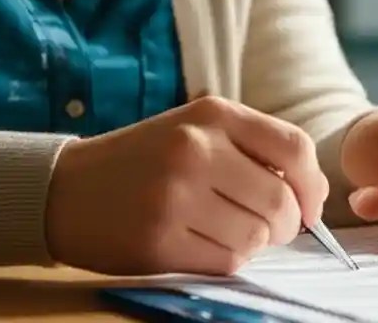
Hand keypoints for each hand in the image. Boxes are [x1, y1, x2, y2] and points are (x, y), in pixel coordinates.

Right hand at [45, 97, 327, 275]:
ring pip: (256, 236)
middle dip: (288, 225)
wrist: (64, 188)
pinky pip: (225, 262)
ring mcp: (174, 196)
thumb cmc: (146, 160)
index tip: (311, 206)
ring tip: (230, 232)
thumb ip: (254, 149)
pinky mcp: (158, 240)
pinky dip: (227, 261)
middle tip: (274, 230)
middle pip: (281, 201)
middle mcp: (195, 150)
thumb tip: (312, 195)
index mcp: (213, 116)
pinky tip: (205, 246)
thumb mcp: (197, 130)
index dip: (313, 185)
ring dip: (255, 244)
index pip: (295, 148)